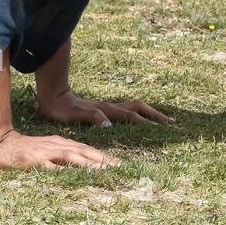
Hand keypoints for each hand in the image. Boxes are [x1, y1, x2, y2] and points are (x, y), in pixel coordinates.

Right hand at [0, 129, 119, 169]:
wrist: (1, 144)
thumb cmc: (26, 149)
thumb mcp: (49, 149)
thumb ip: (64, 155)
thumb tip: (82, 163)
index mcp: (61, 143)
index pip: (86, 149)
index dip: (102, 156)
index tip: (118, 163)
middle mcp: (57, 145)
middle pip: (83, 151)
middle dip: (101, 159)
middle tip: (118, 167)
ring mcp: (46, 152)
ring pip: (70, 157)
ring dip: (87, 163)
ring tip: (101, 170)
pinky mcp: (34, 160)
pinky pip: (50, 166)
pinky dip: (61, 170)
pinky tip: (71, 175)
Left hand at [37, 90, 174, 126]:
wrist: (53, 97)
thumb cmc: (62, 109)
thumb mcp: (75, 116)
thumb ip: (93, 118)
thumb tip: (109, 125)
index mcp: (107, 110)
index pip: (132, 116)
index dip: (147, 122)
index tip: (163, 128)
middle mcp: (110, 107)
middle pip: (139, 107)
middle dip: (155, 115)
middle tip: (172, 123)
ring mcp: (108, 107)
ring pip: (134, 107)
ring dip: (149, 113)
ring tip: (163, 120)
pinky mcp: (103, 109)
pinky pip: (126, 111)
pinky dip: (138, 114)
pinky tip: (140, 120)